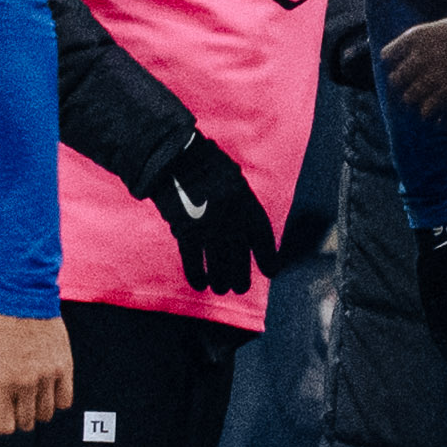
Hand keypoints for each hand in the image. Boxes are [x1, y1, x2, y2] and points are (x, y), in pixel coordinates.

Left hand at [0, 313, 75, 434]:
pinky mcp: (64, 368)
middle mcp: (25, 383)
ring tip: (27, 396)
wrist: (22, 299)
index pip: (2, 428)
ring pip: (45, 415)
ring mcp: (48, 376)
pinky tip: (44, 391)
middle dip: (14, 418)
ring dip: (34, 411)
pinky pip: (65, 401)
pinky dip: (55, 402)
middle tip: (9, 403)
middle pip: (24, 424)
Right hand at [147, 128, 280, 295]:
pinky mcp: (185, 231)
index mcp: (246, 202)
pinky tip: (200, 285)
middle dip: (241, 276)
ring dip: (220, 279)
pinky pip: (193, 260)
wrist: (175, 157)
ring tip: (221, 288)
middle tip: (240, 287)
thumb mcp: (233, 180)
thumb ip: (240, 205)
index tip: (271, 272)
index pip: (262, 237)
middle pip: (240, 256)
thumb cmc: (205, 166)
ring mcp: (208, 226)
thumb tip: (246, 232)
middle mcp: (231, 218)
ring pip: (218, 263)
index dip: (268, 257)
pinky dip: (197, 275)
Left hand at [379, 14, 446, 120]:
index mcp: (419, 35)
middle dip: (405, 85)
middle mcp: (420, 56)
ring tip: (433, 103)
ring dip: (420, 101)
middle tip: (418, 89)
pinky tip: (442, 116)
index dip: (396, 64)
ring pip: (409, 98)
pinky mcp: (446, 95)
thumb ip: (430, 40)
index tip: (405, 69)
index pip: (388, 55)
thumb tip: (418, 52)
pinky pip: (427, 111)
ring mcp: (432, 77)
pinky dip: (433, 116)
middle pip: (395, 79)